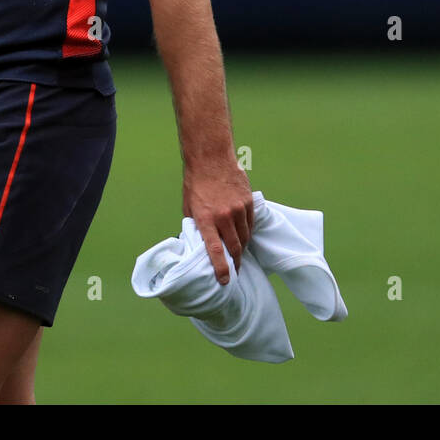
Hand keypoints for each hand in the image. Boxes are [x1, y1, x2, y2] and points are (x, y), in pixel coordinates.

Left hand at [183, 159, 253, 284]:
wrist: (211, 158)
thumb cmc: (196, 184)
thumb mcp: (189, 208)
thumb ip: (196, 226)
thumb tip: (198, 244)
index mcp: (205, 219)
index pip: (215, 250)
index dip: (221, 269)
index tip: (225, 281)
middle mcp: (223, 216)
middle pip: (235, 247)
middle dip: (235, 262)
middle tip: (234, 271)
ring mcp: (238, 208)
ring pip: (245, 237)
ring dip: (242, 247)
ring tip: (239, 253)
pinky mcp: (248, 201)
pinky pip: (250, 223)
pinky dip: (247, 231)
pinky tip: (243, 235)